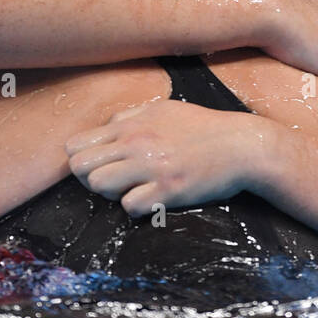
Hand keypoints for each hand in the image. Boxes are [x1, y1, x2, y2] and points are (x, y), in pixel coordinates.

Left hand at [65, 101, 266, 215]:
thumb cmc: (203, 126)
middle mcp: (135, 143)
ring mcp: (151, 167)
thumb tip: (109, 126)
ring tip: (131, 190)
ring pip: (99, 185)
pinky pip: (130, 206)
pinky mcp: (168, 190)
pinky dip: (136, 207)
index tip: (101, 165)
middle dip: (89, 179)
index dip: (82, 160)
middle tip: (113, 182)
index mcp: (131, 124)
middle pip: (80, 168)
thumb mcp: (164, 109)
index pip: (75, 146)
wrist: (241, 146)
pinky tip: (151, 200)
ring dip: (110, 193)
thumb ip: (131, 116)